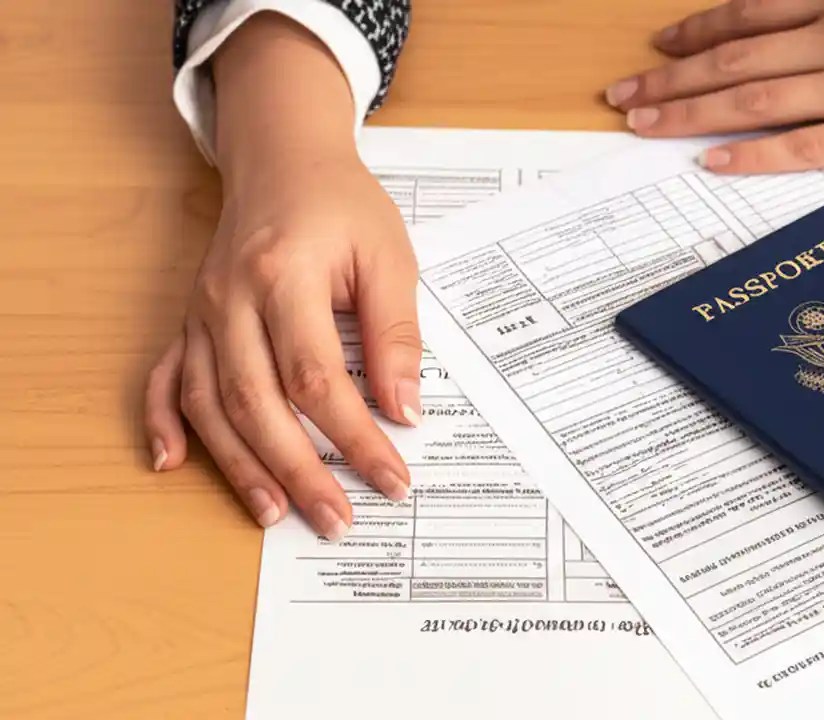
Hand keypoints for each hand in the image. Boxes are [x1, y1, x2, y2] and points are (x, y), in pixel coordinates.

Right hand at [145, 14, 419, 539]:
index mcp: (285, 275)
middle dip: (299, 470)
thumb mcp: (389, 257)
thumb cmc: (342, 207)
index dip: (355, 437)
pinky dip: (163, 422)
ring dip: (239, 466)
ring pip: (210, 403)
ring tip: (275, 515)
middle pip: (258, 403)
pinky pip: (167, 377)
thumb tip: (404, 409)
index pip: (319, 379)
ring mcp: (203, 311)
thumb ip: (395, 334)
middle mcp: (231, 298)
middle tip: (337, 519)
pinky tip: (170, 464)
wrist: (284, 160)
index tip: (391, 477)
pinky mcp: (191, 320)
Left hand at [605, 0, 823, 171]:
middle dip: (669, 79)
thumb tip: (796, 26)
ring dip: (688, 115)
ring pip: (754, 100)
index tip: (655, 50)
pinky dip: (751, 154)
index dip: (693, 32)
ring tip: (642, 128)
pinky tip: (711, 163)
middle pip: (734, 58)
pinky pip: (803, 147)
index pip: (749, 13)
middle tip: (621, 99)